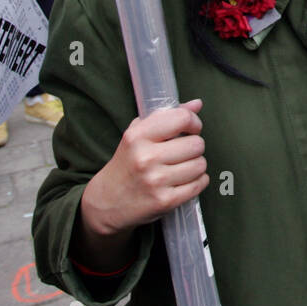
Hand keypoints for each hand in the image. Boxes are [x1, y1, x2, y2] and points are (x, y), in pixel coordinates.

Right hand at [80, 100, 207, 244]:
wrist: (106, 201)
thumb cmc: (127, 163)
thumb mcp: (137, 134)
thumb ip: (166, 116)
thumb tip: (197, 104)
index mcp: (137, 136)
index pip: (182, 119)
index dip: (193, 122)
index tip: (191, 129)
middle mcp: (146, 158)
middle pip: (197, 144)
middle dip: (194, 147)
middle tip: (181, 152)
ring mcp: (155, 181)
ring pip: (200, 165)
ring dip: (196, 165)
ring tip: (180, 167)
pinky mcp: (165, 201)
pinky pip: (199, 184)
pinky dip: (197, 181)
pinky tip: (183, 180)